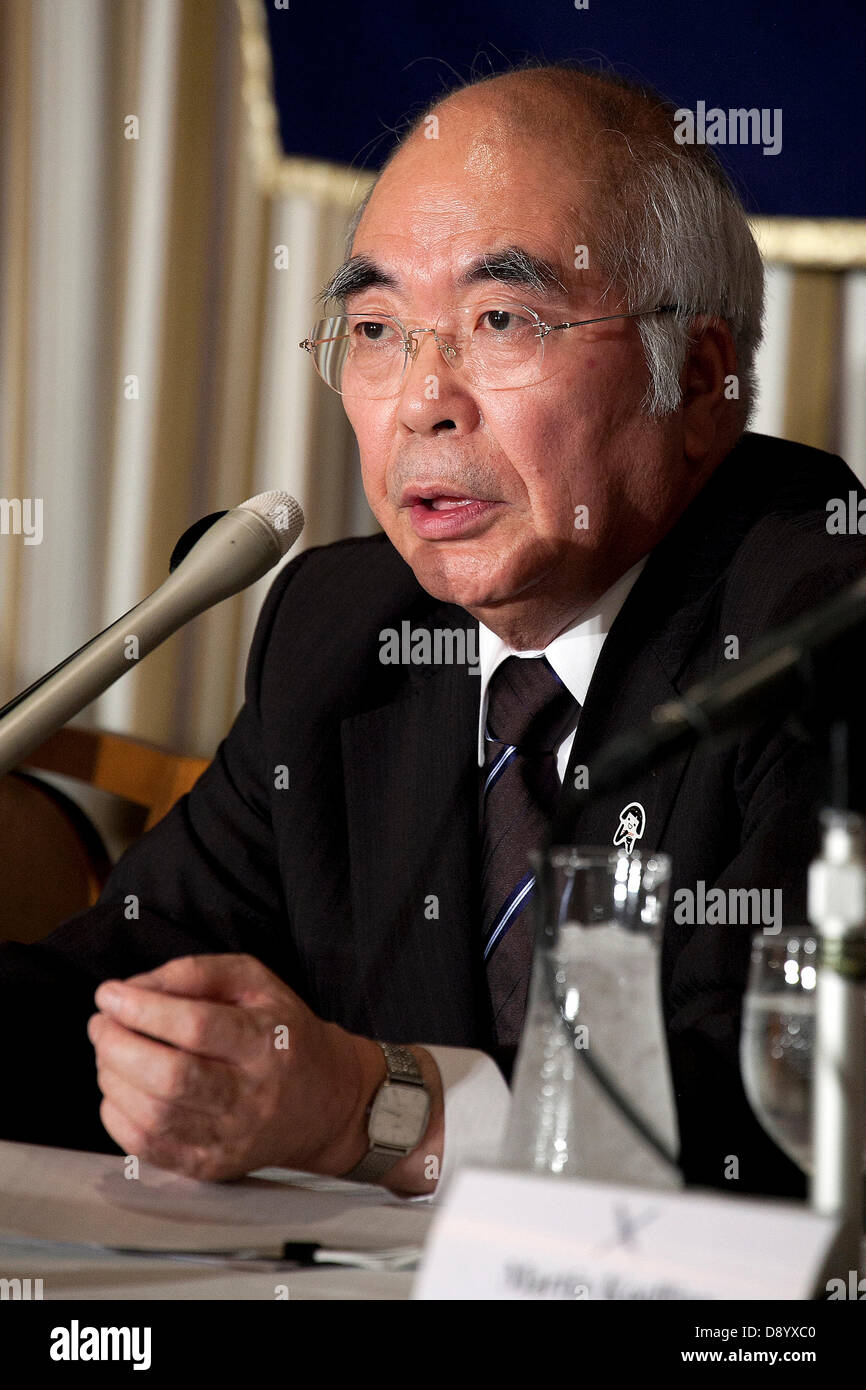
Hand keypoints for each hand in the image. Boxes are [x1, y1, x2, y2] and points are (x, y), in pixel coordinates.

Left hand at [87, 953, 386, 1181]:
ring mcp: (231, 1138)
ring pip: (153, 1115)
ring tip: (108, 1051)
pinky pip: (148, 1148)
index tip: (109, 993)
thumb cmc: (283, 1034)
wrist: (323, 1102)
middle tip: (101, 1024)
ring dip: (112, 1078)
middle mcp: (252, 1095)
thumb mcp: (255, 982)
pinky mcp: (211, 1166)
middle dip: (118, 1045)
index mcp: (267, 1042)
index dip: (144, 1009)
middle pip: (170, 1077)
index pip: (198, 1027)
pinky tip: (119, 1089)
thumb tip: (135, 988)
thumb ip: (197, 973)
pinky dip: (117, 1116)